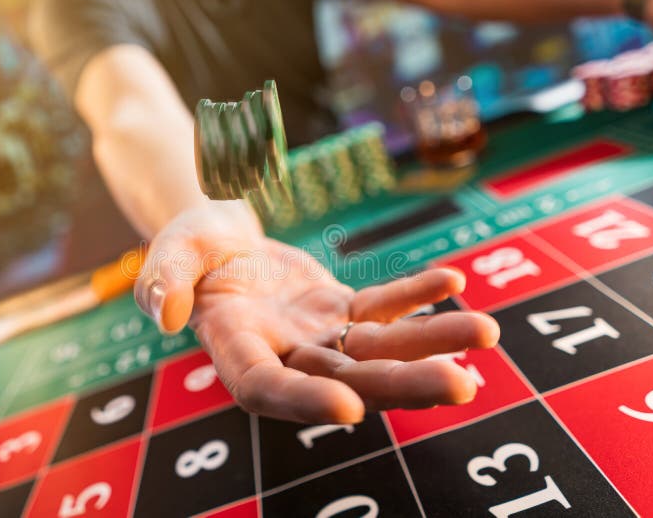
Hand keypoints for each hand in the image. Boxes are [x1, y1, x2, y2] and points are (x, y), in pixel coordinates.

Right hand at [136, 203, 499, 423]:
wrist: (218, 241)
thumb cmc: (187, 248)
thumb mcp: (167, 253)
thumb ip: (165, 281)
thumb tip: (170, 311)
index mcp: (237, 351)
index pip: (268, 389)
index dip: (304, 402)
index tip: (350, 410)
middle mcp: (285, 355)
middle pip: (345, 378)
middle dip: (402, 383)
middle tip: (463, 387)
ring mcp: (319, 336)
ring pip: (378, 348)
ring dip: (431, 343)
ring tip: (488, 334)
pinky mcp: (340, 311)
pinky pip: (381, 307)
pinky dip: (415, 297)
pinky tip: (453, 283)